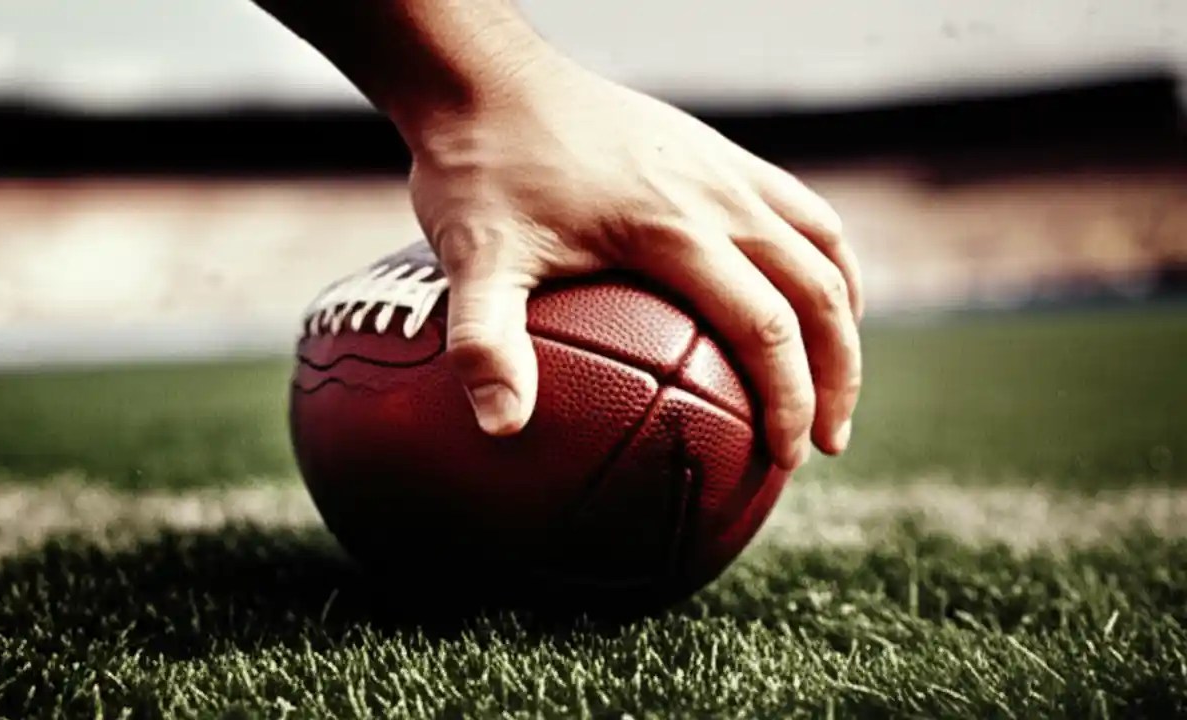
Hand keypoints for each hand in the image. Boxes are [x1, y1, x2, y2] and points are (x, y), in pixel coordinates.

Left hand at [406, 56, 862, 470]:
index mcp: (675, 228)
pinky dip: (819, 260)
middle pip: (819, 291)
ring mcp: (724, 165)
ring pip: (823, 244)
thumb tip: (501, 429)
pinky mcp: (714, 149)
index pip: (765, 328)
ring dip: (842, 316)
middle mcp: (719, 194)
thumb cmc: (480, 169)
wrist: (487, 76)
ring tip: (833, 379)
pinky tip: (795, 295)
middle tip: (827, 441)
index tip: (787, 458)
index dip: (788, 400)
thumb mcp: (472, 258)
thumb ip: (486, 343)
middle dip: (837, 374)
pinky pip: (796, 207)